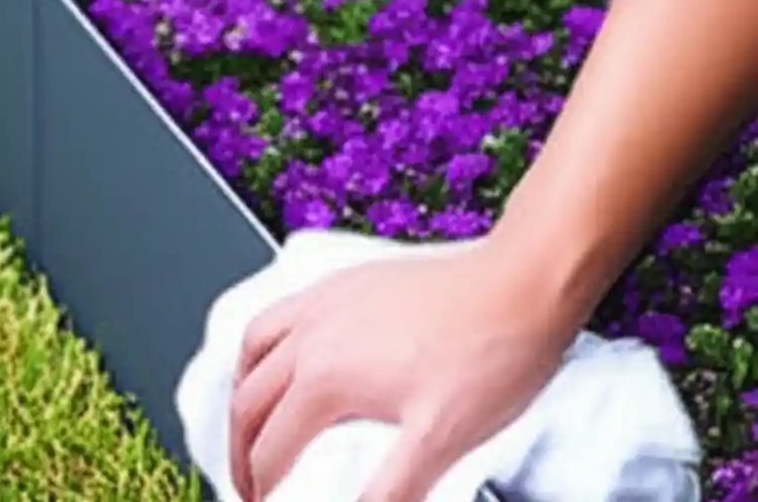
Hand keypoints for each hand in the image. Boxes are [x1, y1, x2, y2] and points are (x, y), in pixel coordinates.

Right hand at [229, 234, 582, 501]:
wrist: (522, 283)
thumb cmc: (491, 353)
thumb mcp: (440, 440)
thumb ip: (390, 490)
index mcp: (325, 377)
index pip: (271, 448)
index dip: (261, 488)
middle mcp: (311, 335)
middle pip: (249, 402)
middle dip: (241, 451)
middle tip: (249, 483)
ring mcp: (325, 302)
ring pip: (253, 350)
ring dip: (243, 393)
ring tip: (248, 420)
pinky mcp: (344, 284)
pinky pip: (280, 313)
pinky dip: (264, 345)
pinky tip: (286, 354)